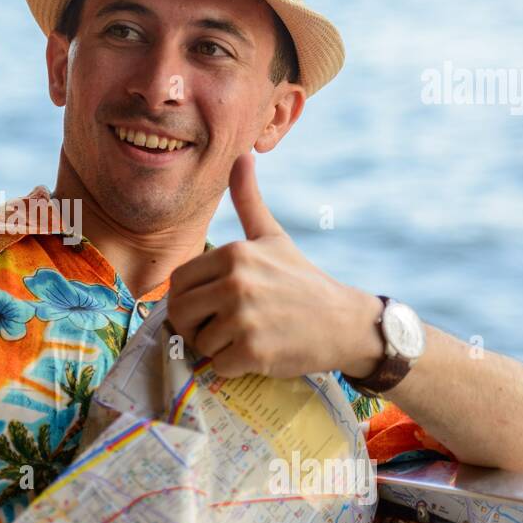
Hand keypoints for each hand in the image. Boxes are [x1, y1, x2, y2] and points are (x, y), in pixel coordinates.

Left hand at [167, 152, 383, 378]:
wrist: (344, 323)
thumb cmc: (302, 280)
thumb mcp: (272, 236)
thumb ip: (249, 200)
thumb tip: (241, 155)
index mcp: (233, 254)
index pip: (178, 283)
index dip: (190, 298)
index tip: (211, 304)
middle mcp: (235, 283)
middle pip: (179, 313)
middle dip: (194, 325)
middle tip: (220, 327)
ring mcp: (243, 319)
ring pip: (197, 342)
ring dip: (215, 347)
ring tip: (243, 337)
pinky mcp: (252, 352)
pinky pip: (217, 365)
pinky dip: (232, 367)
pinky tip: (255, 353)